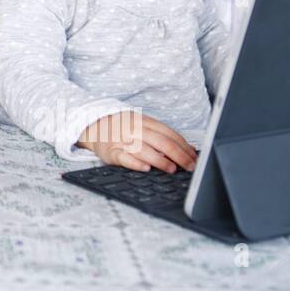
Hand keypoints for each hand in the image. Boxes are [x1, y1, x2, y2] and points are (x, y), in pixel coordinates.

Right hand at [77, 111, 197, 172]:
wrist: (94, 125)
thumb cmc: (123, 128)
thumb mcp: (141, 124)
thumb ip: (161, 134)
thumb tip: (189, 150)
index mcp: (144, 121)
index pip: (169, 134)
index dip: (184, 146)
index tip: (195, 158)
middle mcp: (134, 129)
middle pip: (161, 142)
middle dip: (179, 155)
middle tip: (190, 167)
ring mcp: (123, 140)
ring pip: (144, 150)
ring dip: (160, 160)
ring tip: (172, 169)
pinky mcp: (112, 152)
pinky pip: (124, 158)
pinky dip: (135, 164)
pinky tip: (146, 169)